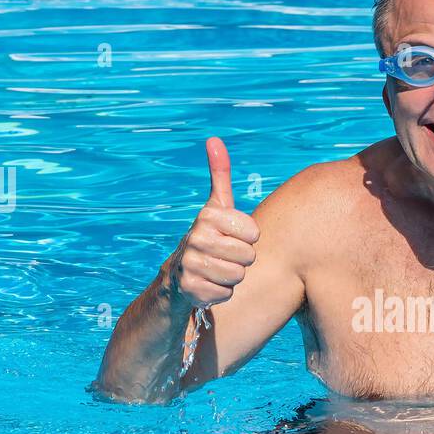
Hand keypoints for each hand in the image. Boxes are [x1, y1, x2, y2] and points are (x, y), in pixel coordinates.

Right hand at [163, 137, 259, 309]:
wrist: (179, 273)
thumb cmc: (209, 236)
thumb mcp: (217, 205)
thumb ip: (220, 173)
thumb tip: (214, 139)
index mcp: (207, 216)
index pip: (254, 234)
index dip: (248, 238)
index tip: (232, 236)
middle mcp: (196, 238)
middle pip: (248, 257)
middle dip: (241, 260)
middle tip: (224, 255)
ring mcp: (191, 265)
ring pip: (238, 276)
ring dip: (232, 276)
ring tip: (217, 269)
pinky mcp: (191, 289)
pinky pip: (226, 294)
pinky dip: (221, 292)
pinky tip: (208, 284)